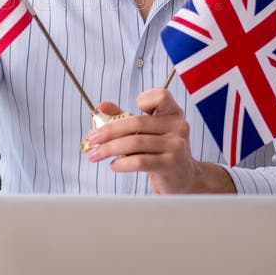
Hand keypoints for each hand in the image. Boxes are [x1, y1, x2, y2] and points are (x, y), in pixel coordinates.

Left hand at [86, 89, 236, 194]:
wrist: (183, 178)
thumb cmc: (162, 151)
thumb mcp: (147, 131)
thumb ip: (126, 117)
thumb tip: (102, 107)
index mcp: (173, 113)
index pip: (160, 96)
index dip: (143, 99)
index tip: (126, 111)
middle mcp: (178, 126)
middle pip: (137, 122)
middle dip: (109, 131)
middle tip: (93, 138)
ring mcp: (176, 145)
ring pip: (135, 142)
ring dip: (110, 149)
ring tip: (96, 154)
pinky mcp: (170, 164)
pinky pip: (140, 161)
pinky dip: (122, 163)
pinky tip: (114, 165)